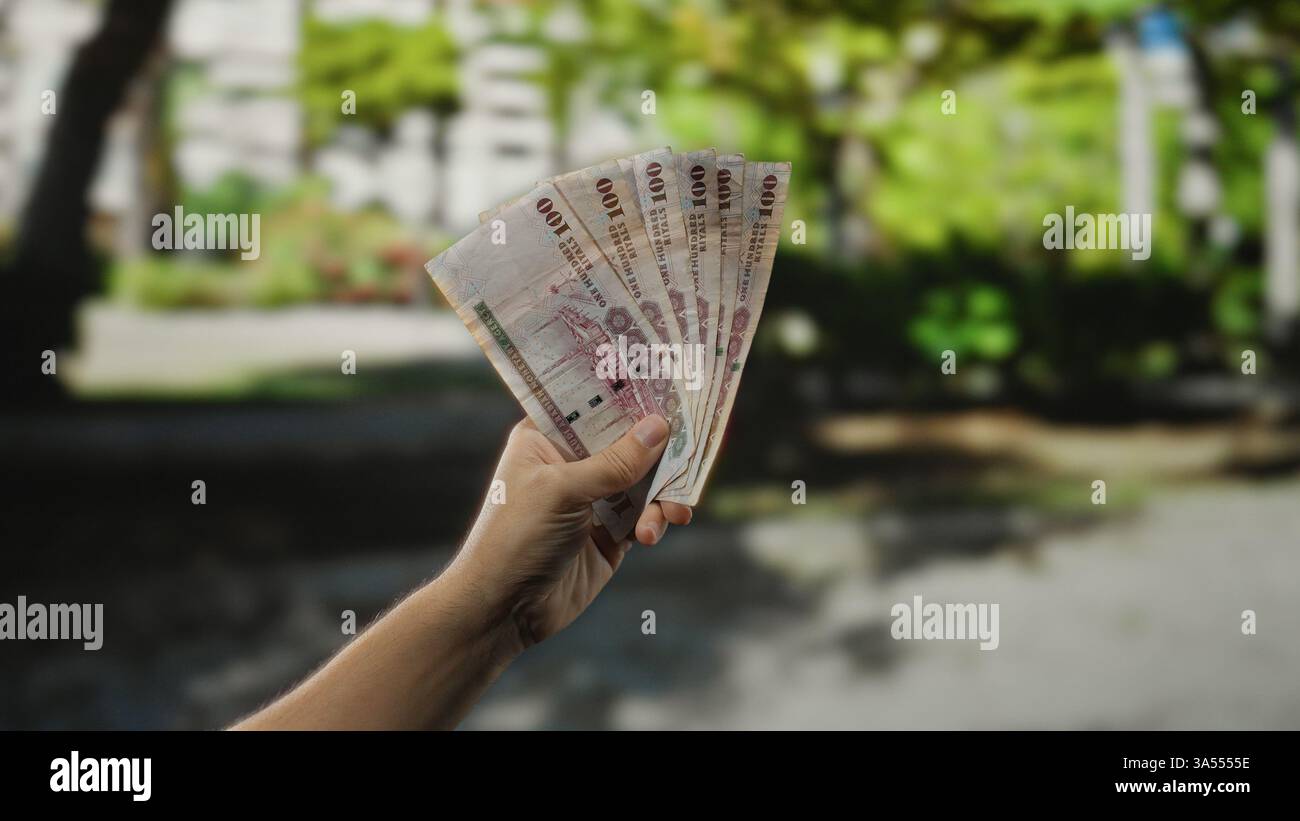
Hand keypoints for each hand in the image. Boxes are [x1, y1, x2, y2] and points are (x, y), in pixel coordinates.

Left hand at [444, 415, 692, 648]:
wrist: (502, 610)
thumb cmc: (515, 537)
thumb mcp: (563, 491)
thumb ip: (615, 462)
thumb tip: (660, 427)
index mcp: (546, 439)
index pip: (593, 405)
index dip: (630, 398)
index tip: (670, 390)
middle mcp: (570, 464)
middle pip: (627, 443)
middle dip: (659, 451)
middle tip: (692, 452)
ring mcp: (591, 500)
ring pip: (643, 482)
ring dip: (663, 494)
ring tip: (674, 513)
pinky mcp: (608, 535)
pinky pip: (644, 516)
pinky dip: (656, 521)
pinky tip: (653, 533)